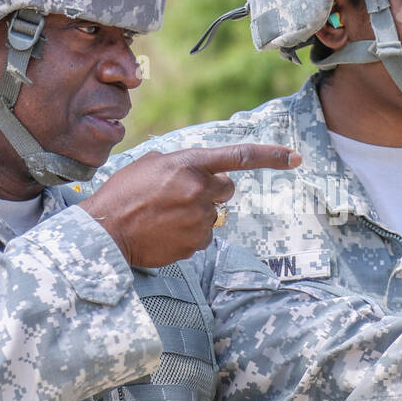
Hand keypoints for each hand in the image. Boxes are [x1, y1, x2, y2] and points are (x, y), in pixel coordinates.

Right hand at [80, 144, 300, 266]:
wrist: (106, 231)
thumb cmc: (124, 194)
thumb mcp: (152, 164)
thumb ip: (184, 163)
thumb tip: (210, 172)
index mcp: (188, 163)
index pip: (239, 156)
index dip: (271, 157)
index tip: (295, 158)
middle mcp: (199, 189)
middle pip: (227, 189)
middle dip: (212, 191)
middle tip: (181, 195)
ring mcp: (199, 219)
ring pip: (213, 215)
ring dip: (196, 214)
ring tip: (163, 216)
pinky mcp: (196, 243)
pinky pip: (203, 236)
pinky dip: (189, 234)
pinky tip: (165, 231)